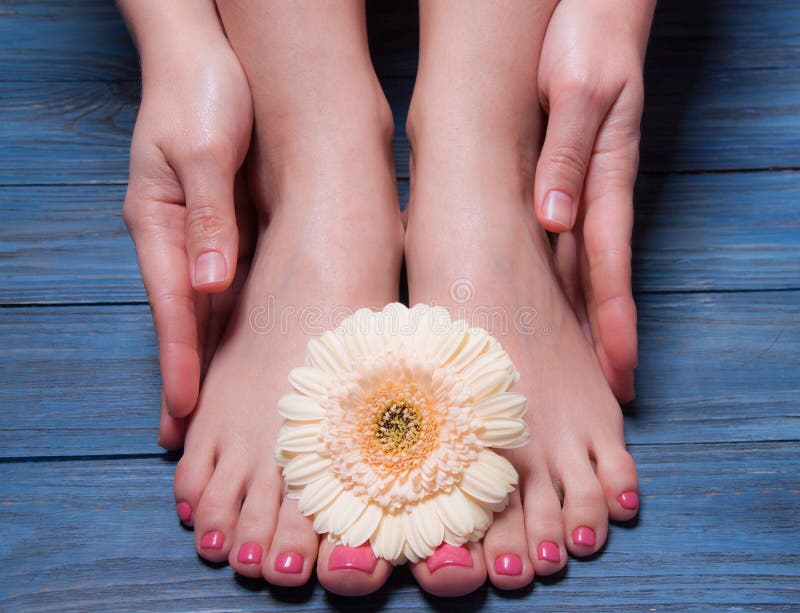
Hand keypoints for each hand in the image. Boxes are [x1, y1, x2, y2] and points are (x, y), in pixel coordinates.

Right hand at [122, 29, 254, 446]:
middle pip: (186, 319)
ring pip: (210, 309)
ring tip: (217, 409)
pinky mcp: (228, 227)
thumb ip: (209, 217)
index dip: (180, 361)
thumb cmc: (201, 95)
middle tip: (189, 434)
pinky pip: (234, 284)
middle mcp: (179, 239)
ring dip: (214, 358)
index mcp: (162, 225)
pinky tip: (247, 350)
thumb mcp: (204, 152)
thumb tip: (211, 280)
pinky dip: (236, 322)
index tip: (183, 410)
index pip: (173, 308)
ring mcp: (203, 236)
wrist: (208, 57)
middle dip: (188, 376)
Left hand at [535, 0, 654, 400]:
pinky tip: (542, 301)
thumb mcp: (577, 91)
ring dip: (577, 319)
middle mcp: (592, 194)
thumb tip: (553, 218)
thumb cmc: (588, 40)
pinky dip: (553, 276)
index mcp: (604, 180)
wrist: (587, 5)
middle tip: (605, 394)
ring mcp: (577, 188)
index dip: (612, 322)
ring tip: (577, 368)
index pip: (609, 266)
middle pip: (594, 280)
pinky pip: (554, 237)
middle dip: (600, 339)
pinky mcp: (560, 175)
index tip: (619, 372)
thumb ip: (566, 154)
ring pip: (574, 266)